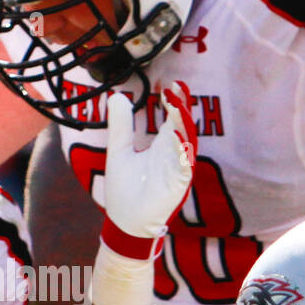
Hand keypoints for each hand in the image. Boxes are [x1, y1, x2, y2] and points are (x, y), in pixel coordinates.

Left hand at [100, 81, 197, 259]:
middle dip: (182, 107)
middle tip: (177, 87)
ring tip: (178, 105)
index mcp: (162, 146)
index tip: (171, 82)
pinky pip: (184, 166)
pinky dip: (182, 151)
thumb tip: (117, 96)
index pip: (173, 118)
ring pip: (187, 143)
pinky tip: (176, 135)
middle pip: (183, 126)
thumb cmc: (125, 190)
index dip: (175, 100)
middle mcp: (173, 156)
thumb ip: (120, 125)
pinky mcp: (178, 187)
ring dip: (183, 124)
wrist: (124, 222)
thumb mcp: (119, 150)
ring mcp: (177, 171)